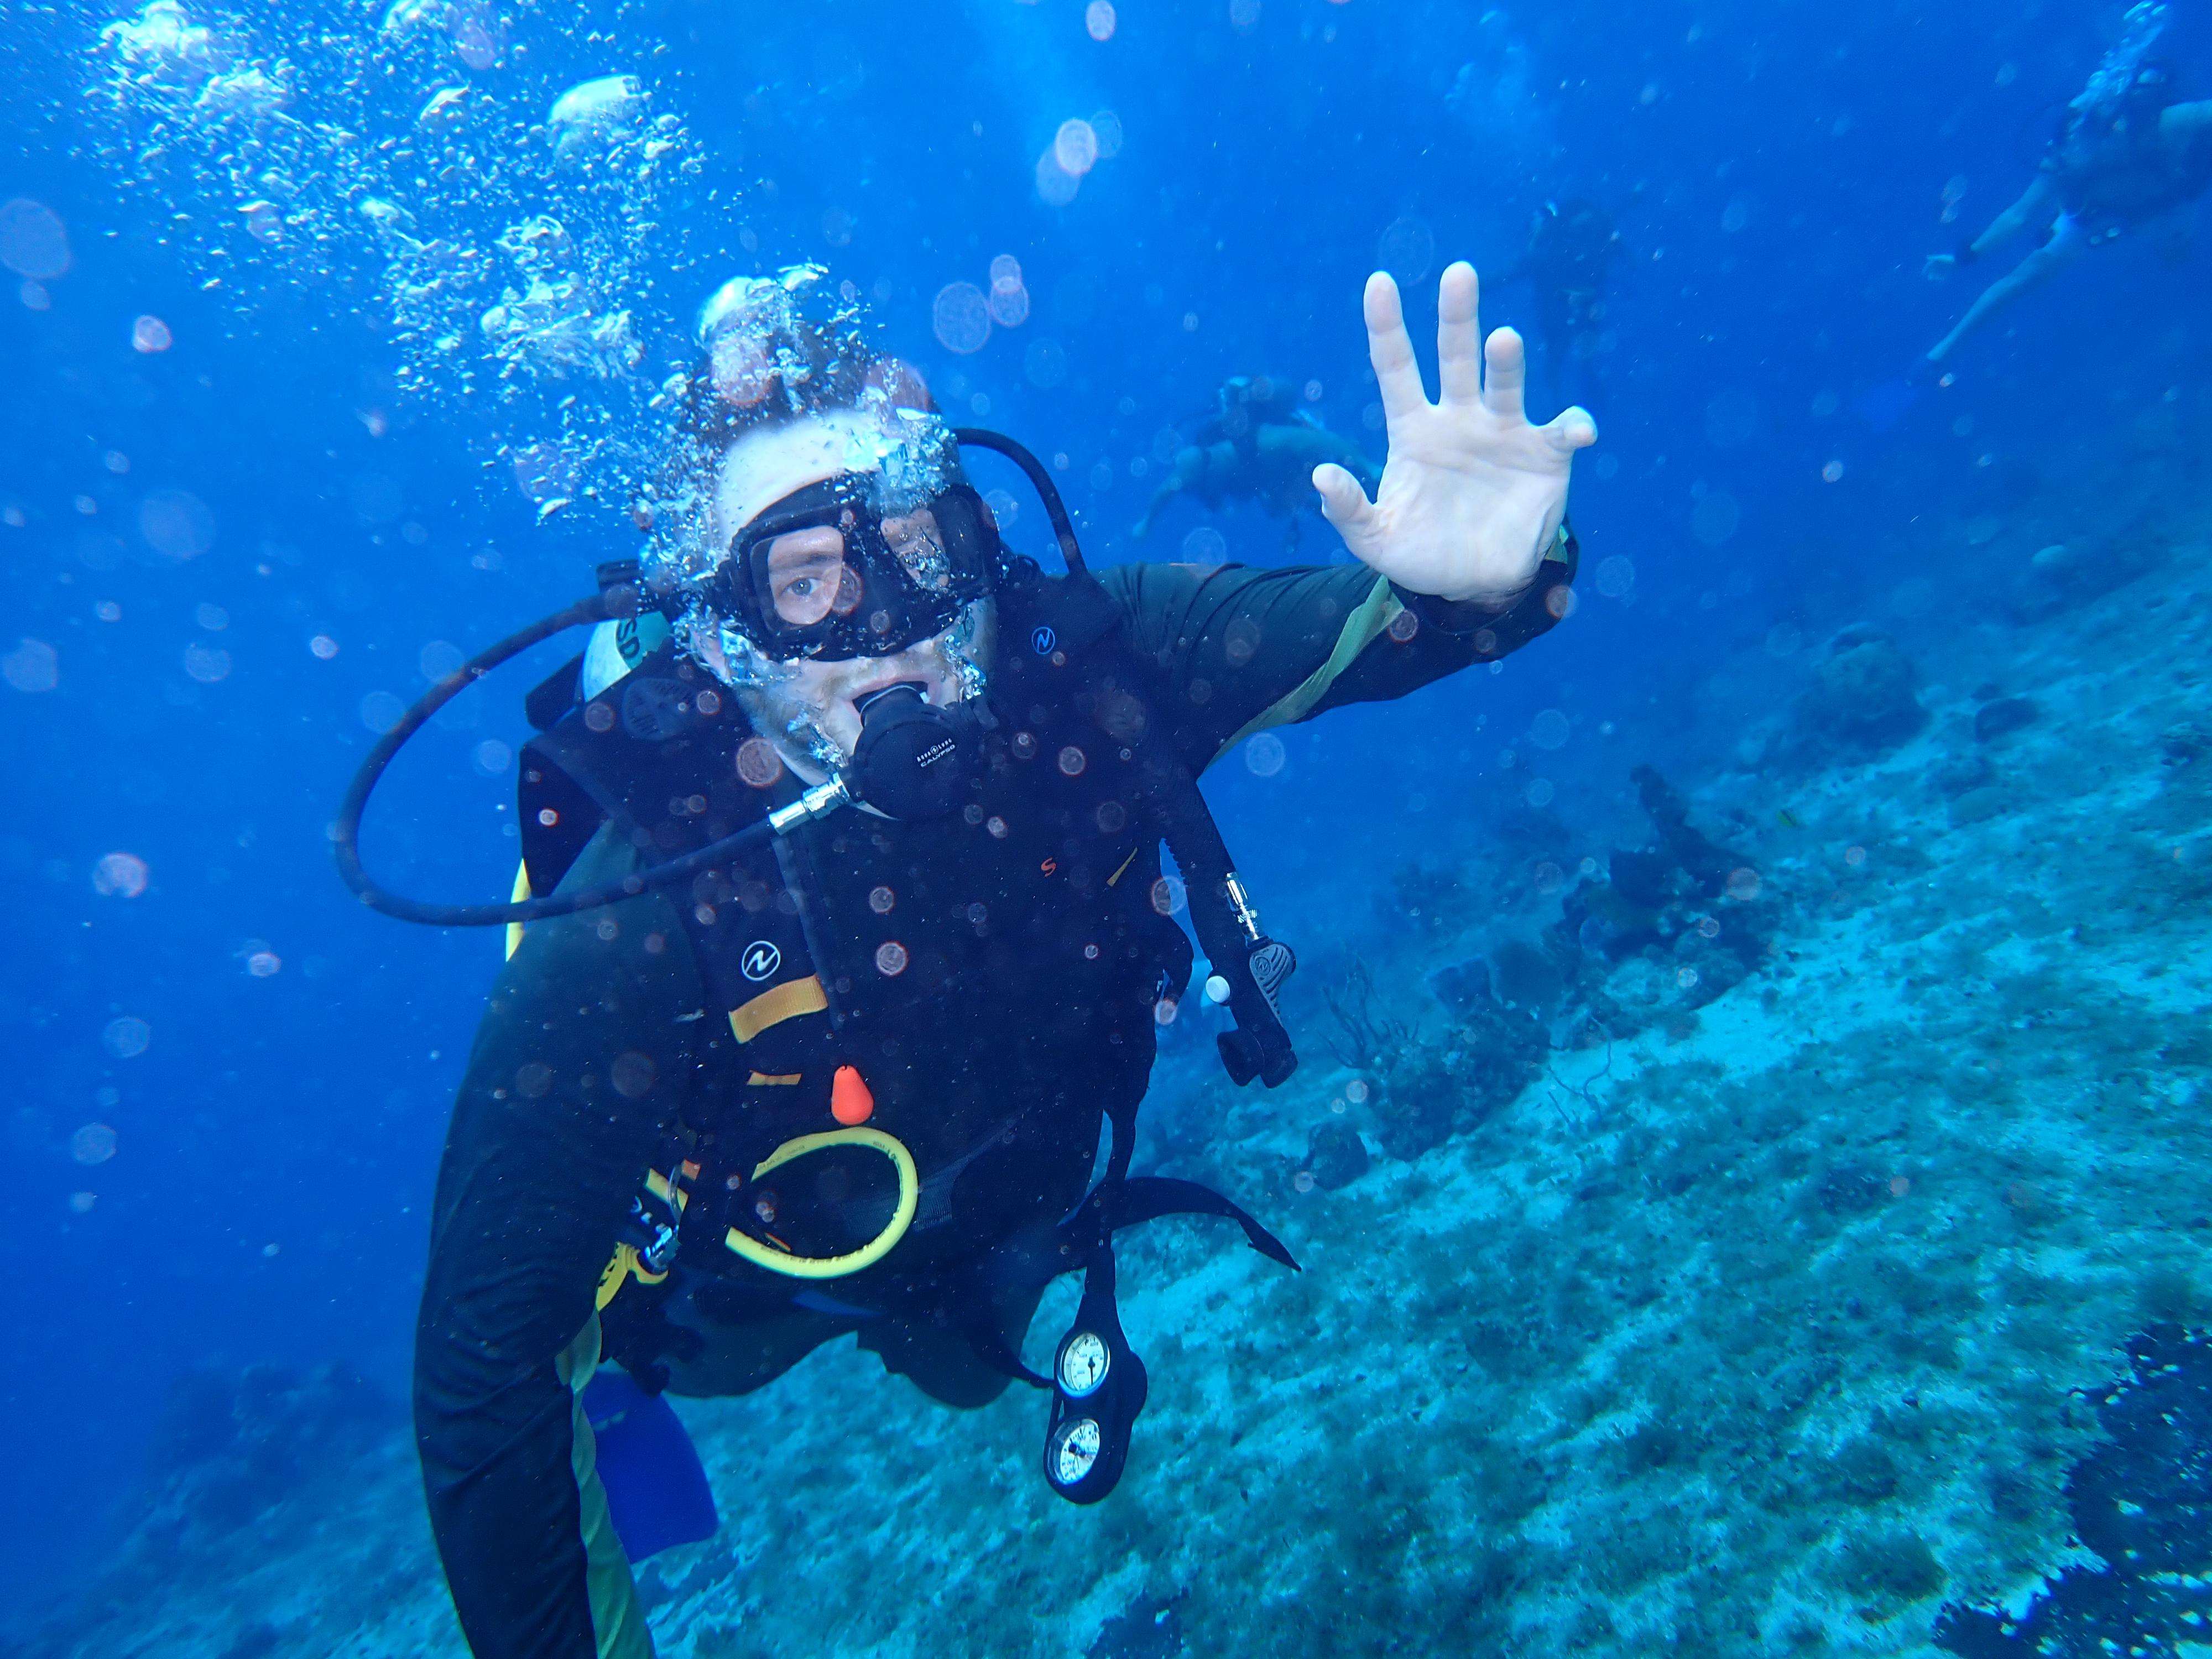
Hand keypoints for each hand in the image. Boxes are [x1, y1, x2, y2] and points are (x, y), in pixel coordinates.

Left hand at [1313, 263, 1594, 606]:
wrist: (1475, 583)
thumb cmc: (1421, 551)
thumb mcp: (1375, 539)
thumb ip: (1347, 510)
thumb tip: (1320, 475)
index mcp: (1414, 430)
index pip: (1396, 367)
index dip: (1386, 326)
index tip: (1379, 282)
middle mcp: (1460, 418)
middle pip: (1455, 357)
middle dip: (1457, 316)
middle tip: (1458, 274)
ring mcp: (1504, 432)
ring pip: (1506, 383)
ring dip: (1505, 361)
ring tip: (1503, 341)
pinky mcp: (1545, 455)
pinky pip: (1562, 430)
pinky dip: (1573, 426)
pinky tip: (1578, 432)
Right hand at [1923, 252, 1958, 280]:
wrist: (1958, 260)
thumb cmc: (1949, 258)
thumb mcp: (1941, 258)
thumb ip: (1934, 258)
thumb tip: (1927, 257)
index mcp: (1936, 262)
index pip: (1928, 266)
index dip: (1925, 270)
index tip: (1922, 274)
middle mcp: (1939, 266)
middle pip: (1932, 271)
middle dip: (1931, 275)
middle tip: (1930, 279)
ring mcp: (1942, 270)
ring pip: (1937, 275)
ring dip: (1936, 278)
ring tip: (1937, 279)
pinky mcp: (1947, 273)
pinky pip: (1942, 277)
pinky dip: (1941, 280)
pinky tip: (1941, 281)